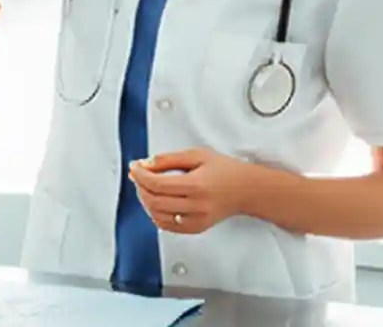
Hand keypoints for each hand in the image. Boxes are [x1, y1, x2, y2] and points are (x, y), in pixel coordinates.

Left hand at [128, 148, 258, 233]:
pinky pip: (167, 226)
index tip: (135, 166)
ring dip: (145, 200)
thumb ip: (169, 159)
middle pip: (154, 200)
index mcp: (196, 185)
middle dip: (140, 186)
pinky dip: (155, 214)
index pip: (156, 184)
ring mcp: (197, 220)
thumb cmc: (226, 170)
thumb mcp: (197, 155)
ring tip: (146, 187)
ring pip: (157, 215)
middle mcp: (196, 206)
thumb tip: (145, 164)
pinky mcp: (196, 228)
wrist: (248, 190)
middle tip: (138, 175)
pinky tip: (157, 202)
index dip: (140, 174)